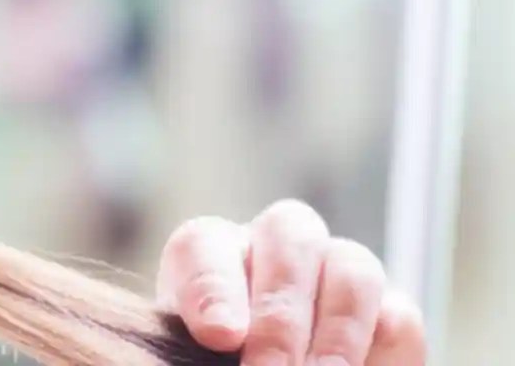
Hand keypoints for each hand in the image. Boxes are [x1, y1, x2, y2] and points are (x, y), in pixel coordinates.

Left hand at [156, 199, 426, 364]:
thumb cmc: (206, 365)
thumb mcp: (188, 355)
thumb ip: (199, 342)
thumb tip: (226, 335)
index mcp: (209, 254)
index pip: (204, 245)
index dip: (213, 286)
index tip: (220, 335)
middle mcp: (276, 248)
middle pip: (290, 234)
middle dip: (280, 313)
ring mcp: (338, 274)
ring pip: (354, 269)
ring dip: (337, 333)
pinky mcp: (389, 316)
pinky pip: (399, 319)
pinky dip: (381, 354)